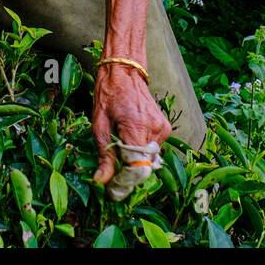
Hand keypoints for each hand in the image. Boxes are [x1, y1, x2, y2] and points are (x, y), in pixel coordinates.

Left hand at [91, 63, 171, 186]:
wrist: (125, 72)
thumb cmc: (108, 96)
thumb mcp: (99, 125)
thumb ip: (104, 156)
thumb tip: (101, 182)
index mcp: (136, 127)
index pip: (136, 167)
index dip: (123, 182)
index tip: (111, 191)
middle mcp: (155, 130)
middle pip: (143, 166)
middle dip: (128, 174)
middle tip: (111, 176)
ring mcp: (163, 129)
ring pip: (149, 160)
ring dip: (134, 162)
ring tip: (120, 150)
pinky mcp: (165, 129)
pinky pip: (153, 150)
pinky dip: (141, 151)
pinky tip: (130, 139)